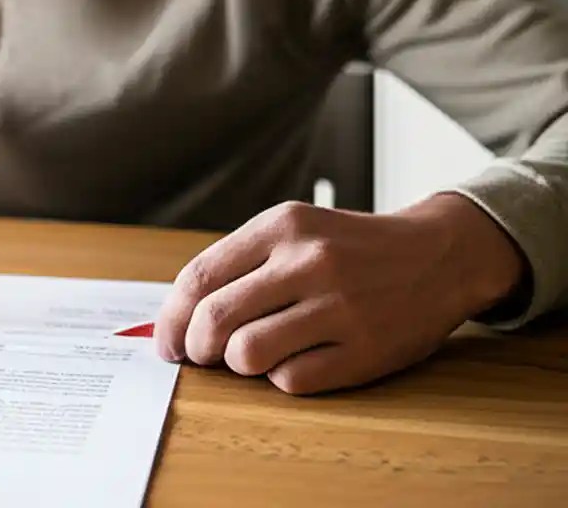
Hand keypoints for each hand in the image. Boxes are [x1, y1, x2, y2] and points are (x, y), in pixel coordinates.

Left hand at [154, 195, 524, 394]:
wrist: (438, 255)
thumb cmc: (348, 248)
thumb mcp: (293, 231)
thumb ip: (238, 265)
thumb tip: (177, 319)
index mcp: (282, 226)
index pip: (199, 278)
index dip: (172, 319)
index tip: (167, 342)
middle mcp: (309, 261)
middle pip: (214, 319)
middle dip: (195, 348)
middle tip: (199, 357)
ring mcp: (340, 306)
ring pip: (247, 354)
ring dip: (237, 364)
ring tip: (250, 356)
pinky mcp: (366, 349)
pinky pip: (292, 380)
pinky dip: (281, 378)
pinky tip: (295, 361)